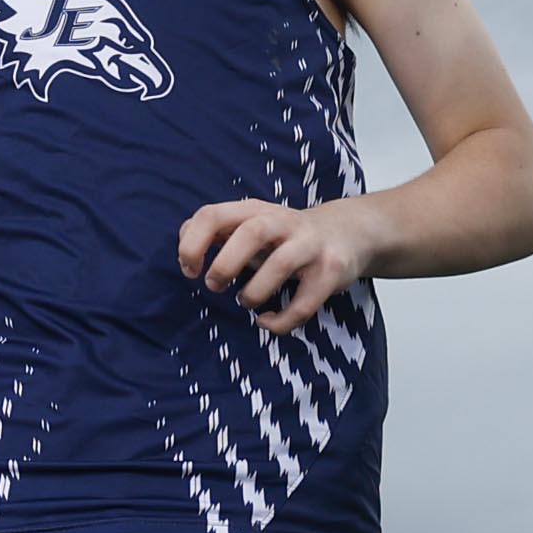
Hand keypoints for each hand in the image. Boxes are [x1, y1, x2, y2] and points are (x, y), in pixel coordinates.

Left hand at [179, 197, 381, 331]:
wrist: (348, 233)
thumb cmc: (286, 235)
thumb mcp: (253, 223)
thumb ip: (220, 230)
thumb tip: (184, 238)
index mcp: (255, 210)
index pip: (213, 214)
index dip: (193, 244)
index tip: (190, 270)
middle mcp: (284, 222)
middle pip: (250, 233)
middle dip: (225, 263)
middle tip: (214, 285)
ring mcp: (310, 246)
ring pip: (280, 264)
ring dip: (254, 292)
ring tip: (246, 301)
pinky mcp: (331, 272)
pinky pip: (305, 303)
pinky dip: (281, 320)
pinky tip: (268, 322)